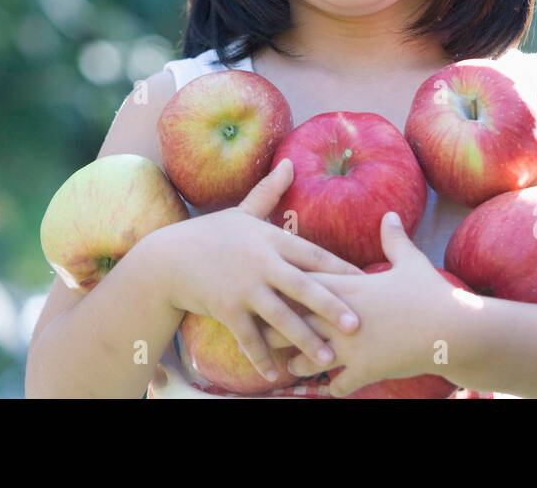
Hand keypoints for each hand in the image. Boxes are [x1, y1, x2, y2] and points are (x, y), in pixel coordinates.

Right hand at [153, 158, 363, 382]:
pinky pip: (248, 337)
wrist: (167, 258)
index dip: (342, 269)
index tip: (369, 281)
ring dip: (304, 340)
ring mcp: (243, 287)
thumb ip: (269, 191)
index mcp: (270, 239)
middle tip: (358, 326)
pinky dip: (262, 356)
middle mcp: (261, 263)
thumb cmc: (210, 235)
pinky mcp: (225, 308)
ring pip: (280, 317)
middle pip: (303, 287)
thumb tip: (290, 162)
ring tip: (326, 359)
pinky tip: (276, 374)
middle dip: (331, 307)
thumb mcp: (242, 211)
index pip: (314, 254)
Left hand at [272, 212, 460, 397]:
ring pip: (305, 359)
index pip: (298, 282)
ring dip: (299, 363)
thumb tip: (389, 215)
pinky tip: (330, 389)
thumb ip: (393, 240)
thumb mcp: (411, 262)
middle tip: (261, 329)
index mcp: (347, 286)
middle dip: (273, 326)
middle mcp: (340, 316)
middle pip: (289, 320)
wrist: (454, 329)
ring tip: (290, 364)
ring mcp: (350, 346)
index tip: (268, 284)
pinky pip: (337, 387)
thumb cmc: (432, 293)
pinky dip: (333, 389)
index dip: (282, 285)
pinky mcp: (363, 371)